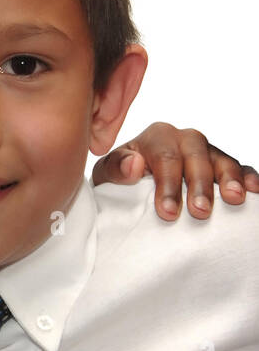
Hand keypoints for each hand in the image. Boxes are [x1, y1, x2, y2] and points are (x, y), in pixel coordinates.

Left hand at [91, 122, 257, 220]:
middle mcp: (185, 139)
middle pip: (196, 156)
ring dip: (229, 180)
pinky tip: (253, 190)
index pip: (165, 158)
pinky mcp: (223, 167)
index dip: (168, 185)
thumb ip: (115, 168)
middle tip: (200, 212)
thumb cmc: (120, 179)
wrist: (131, 187)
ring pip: (222, 159)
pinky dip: (247, 177)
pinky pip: (240, 168)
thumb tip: (135, 164)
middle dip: (199, 186)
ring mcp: (207, 152)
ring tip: (233, 199)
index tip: (167, 212)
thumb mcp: (107, 175)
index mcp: (157, 137)